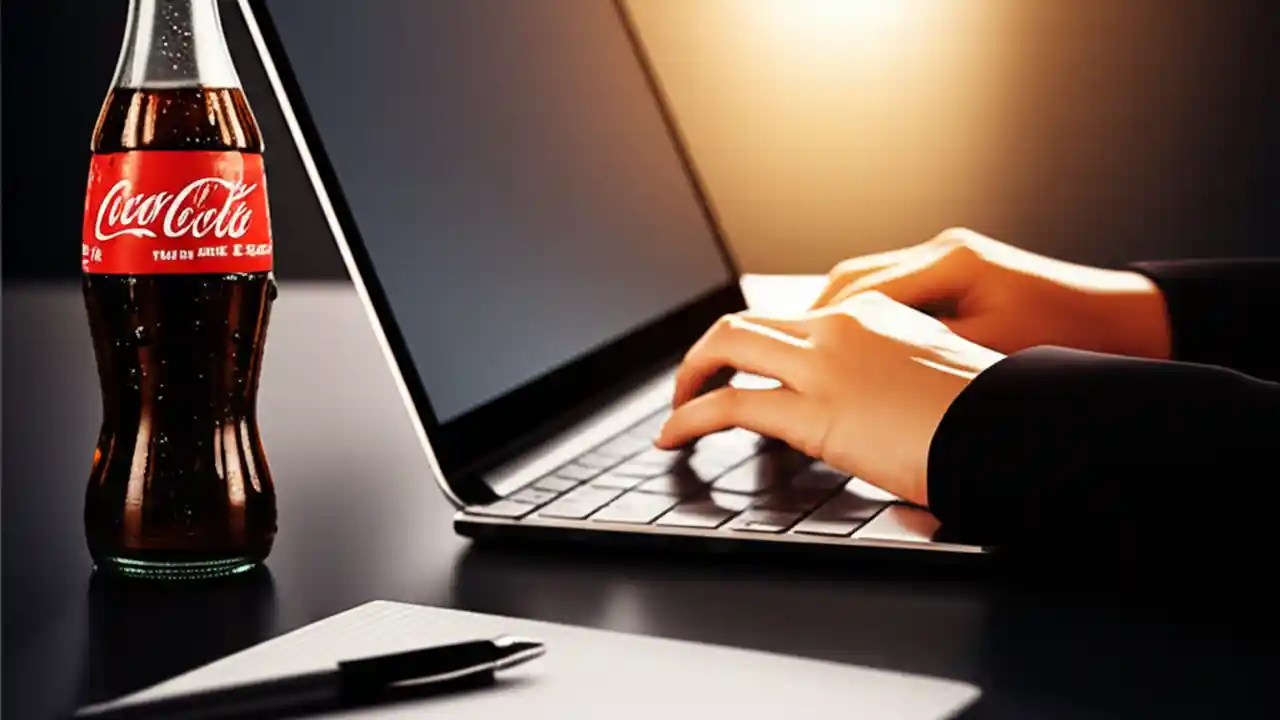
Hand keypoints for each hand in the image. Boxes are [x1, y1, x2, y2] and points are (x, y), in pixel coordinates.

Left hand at [655, 292, 1004, 504]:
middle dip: (706, 351)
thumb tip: (889, 425)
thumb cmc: (992, 414)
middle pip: (746, 321)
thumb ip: (900, 385)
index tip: (741, 365)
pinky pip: (729, 404)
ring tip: (674, 410)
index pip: (794, 317)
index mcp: (874, 315)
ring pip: (726, 346)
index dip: (756, 342)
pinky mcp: (813, 410)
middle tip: (691, 382)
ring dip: (690, 378)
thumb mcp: (939, 381)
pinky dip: (689, 418)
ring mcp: (824, 363)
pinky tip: (674, 436)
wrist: (1016, 426)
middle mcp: (841, 327)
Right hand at [811, 228, 1171, 358]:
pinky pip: (893, 294)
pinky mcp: (956, 276)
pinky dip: (865, 321)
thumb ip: (927, 357)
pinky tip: (854, 352)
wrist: (1124, 322)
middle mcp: (944, 252)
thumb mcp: (992, 356)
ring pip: (867, 284)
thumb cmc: (1068, 338)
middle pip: (853, 278)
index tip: (787, 352)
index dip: (818, 325)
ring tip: (807, 357)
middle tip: (779, 354)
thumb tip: (867, 376)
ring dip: (835, 319)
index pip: (860, 289)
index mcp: (951, 262)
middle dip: (812, 318)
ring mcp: (949, 260)